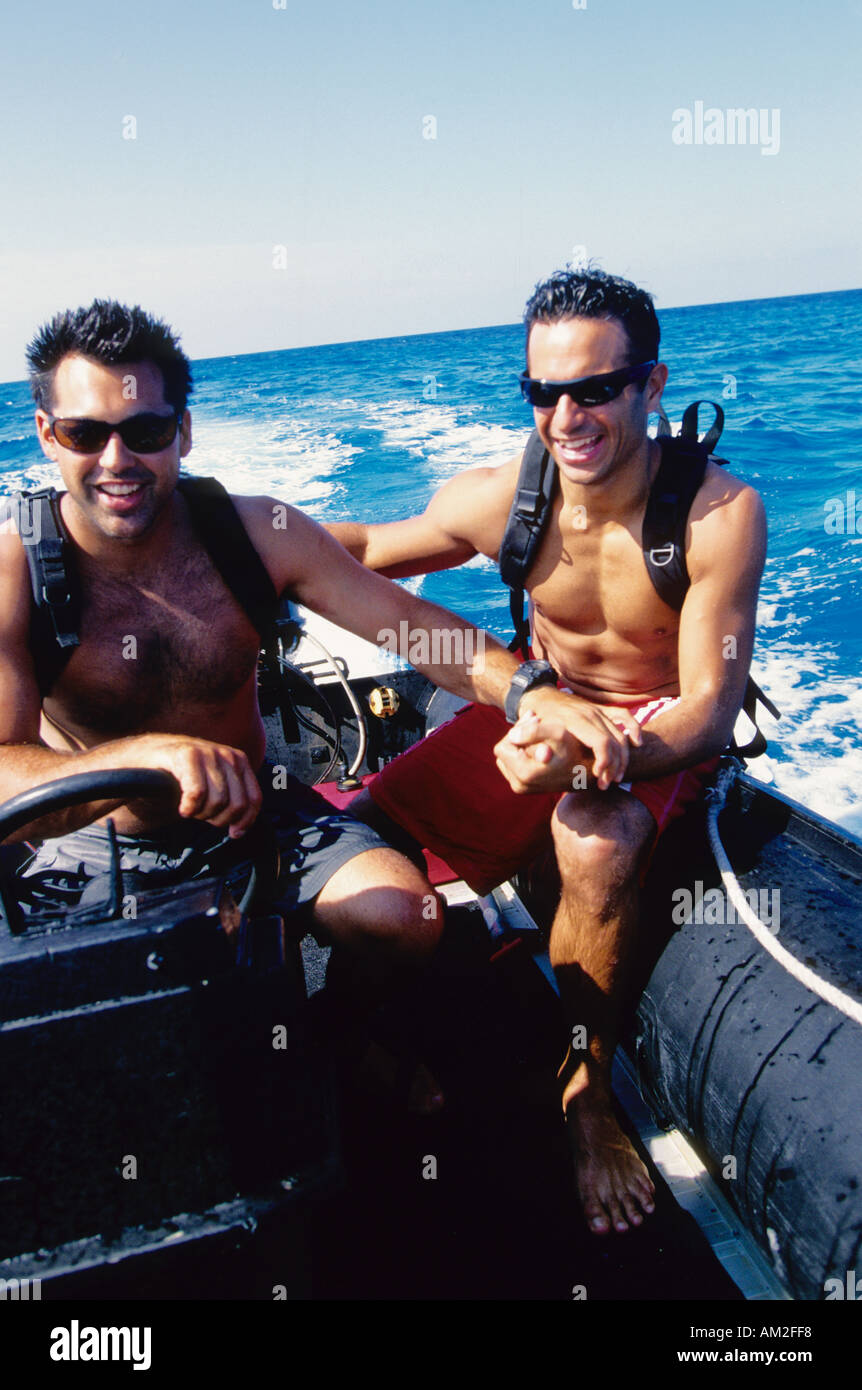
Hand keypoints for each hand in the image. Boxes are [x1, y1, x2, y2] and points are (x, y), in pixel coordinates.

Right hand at [111, 734, 261, 836]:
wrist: (148, 757)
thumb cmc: (183, 776)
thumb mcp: (214, 785)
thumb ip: (232, 799)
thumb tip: (241, 830)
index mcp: (239, 762)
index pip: (254, 798)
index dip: (245, 821)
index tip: (233, 833)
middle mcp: (227, 755)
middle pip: (237, 804)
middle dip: (218, 819)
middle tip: (201, 815)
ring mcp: (208, 752)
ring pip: (218, 801)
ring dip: (201, 813)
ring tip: (190, 808)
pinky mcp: (187, 754)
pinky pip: (197, 793)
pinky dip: (189, 807)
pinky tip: (182, 807)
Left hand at [495, 688, 641, 792]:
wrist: (538, 696)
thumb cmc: (534, 717)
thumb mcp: (530, 729)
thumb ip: (535, 741)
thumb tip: (544, 755)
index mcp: (574, 720)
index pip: (601, 742)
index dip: (604, 762)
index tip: (598, 777)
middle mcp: (589, 713)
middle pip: (614, 742)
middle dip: (614, 766)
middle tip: (606, 784)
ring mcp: (597, 710)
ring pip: (620, 734)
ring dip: (622, 758)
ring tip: (615, 777)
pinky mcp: (601, 709)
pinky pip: (624, 716)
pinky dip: (633, 729)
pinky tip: (637, 744)